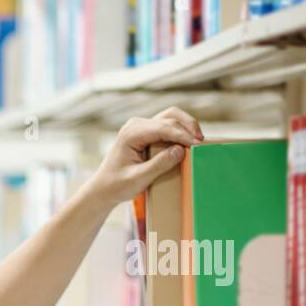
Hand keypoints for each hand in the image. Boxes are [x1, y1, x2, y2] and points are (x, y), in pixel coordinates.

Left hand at [85, 107, 204, 206]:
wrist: (103, 188)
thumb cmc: (117, 186)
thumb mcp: (138, 179)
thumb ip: (159, 165)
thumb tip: (180, 150)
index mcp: (131, 133)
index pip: (164, 128)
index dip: (183, 135)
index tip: (198, 145)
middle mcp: (136, 124)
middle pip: (171, 117)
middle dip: (188, 128)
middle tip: (202, 143)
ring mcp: (141, 126)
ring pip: (171, 117)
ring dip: (187, 126)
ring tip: (198, 141)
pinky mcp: (146, 132)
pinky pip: (168, 125)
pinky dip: (181, 131)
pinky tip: (189, 142)